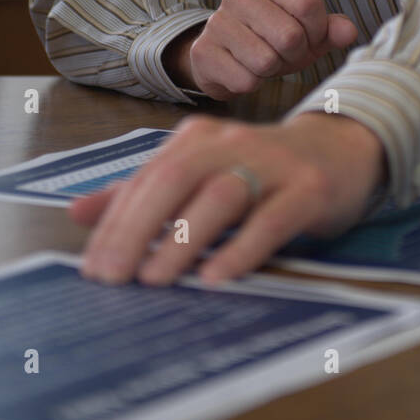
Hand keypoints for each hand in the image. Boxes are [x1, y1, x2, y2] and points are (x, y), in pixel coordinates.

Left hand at [70, 111, 386, 285]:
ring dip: (183, 239)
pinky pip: (272, 218)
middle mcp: (231, 143)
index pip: (146, 178)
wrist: (343, 149)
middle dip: (137, 230)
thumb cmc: (263, 171)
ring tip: (156, 281)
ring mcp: (273, 163)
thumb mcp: (201, 173)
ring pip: (221, 194)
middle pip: (175, 179)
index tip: (93, 268)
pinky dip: (242, 247)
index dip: (115, 222)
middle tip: (112, 278)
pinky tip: (217, 278)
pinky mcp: (309, 188)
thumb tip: (76, 214)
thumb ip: (142, 192)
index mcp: (198, 138)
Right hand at [164, 0, 358, 99]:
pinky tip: (244, 71)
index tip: (308, 38)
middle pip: (290, 36)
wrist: (223, 57)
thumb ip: (330, 29)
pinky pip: (245, 80)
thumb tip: (349, 32)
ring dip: (272, 71)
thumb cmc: (272, 41)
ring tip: (263, 61)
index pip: (308, 3)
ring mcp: (217, 22)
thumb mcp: (307, 32)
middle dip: (294, 55)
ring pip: (267, 61)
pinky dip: (251, 84)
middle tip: (284, 54)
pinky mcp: (203, 52)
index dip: (317, 31)